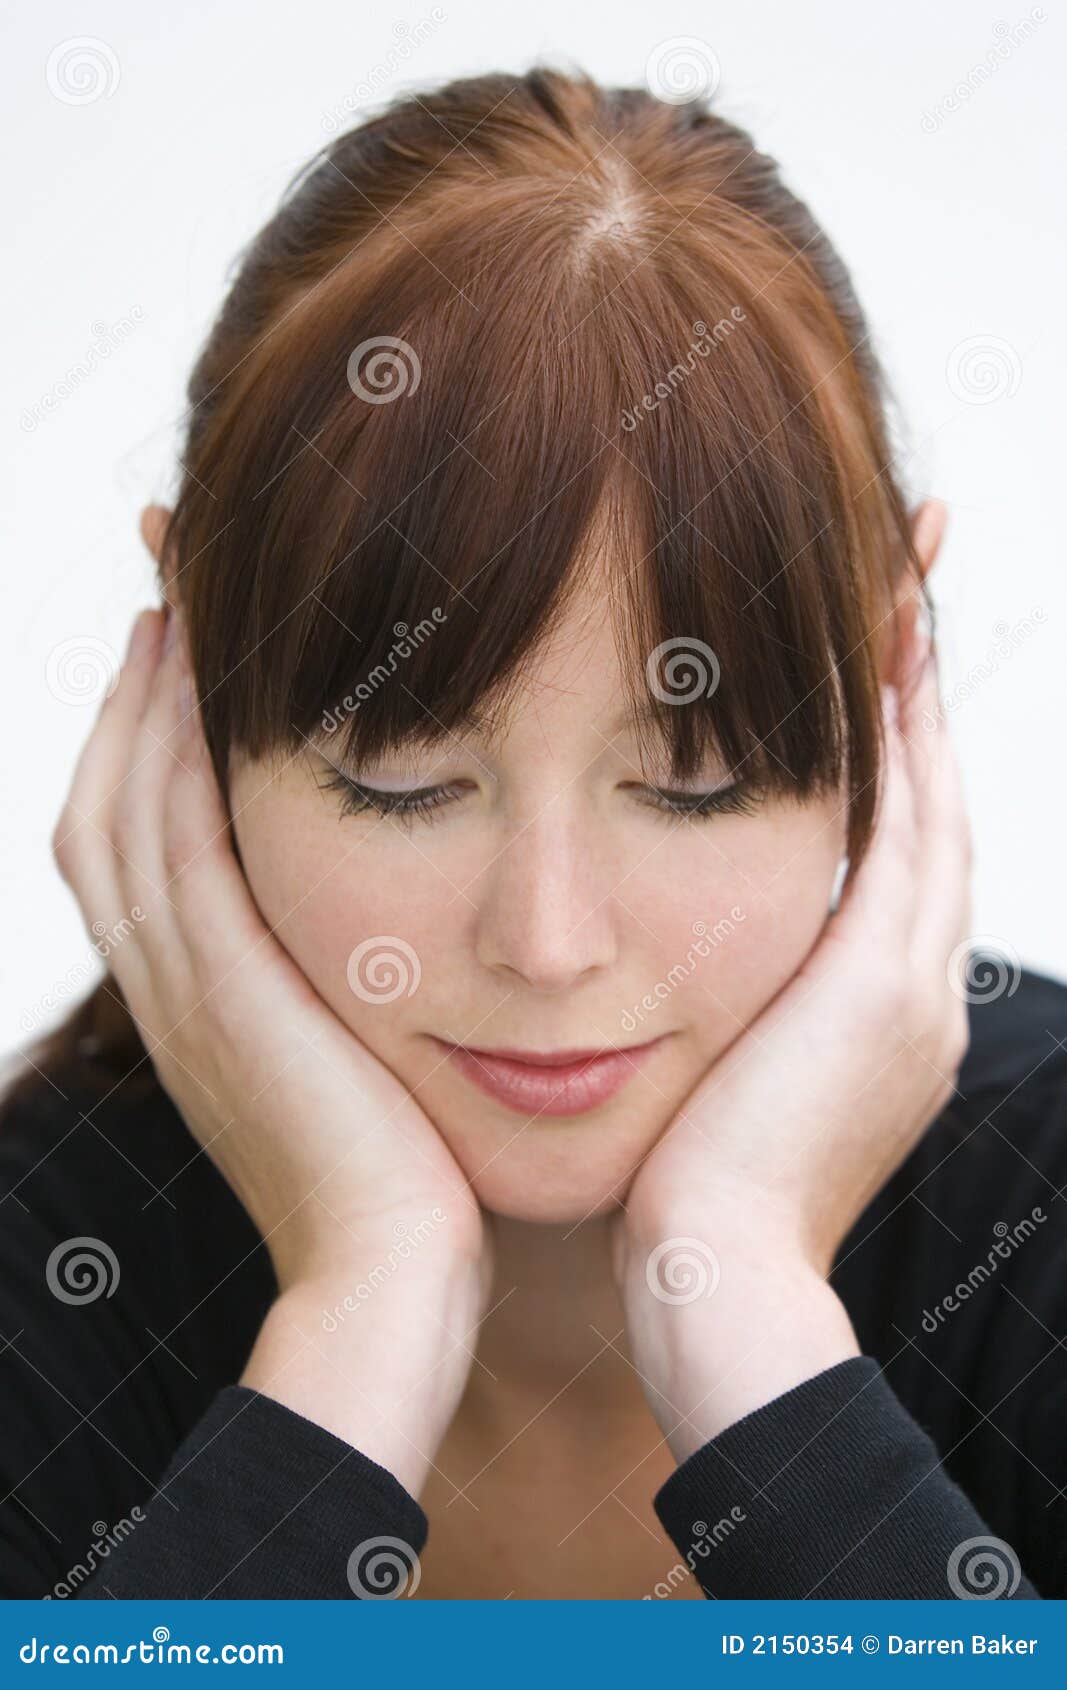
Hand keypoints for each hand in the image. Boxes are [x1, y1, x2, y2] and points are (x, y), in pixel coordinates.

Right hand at [53, 606, 489, 1486]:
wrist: (395, 1289)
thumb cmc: (413, 1189)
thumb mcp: (368, 1073)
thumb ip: (354, 999)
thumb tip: (399, 936)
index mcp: (200, 1005)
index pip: (142, 848)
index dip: (149, 747)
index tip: (187, 658)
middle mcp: (170, 988)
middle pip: (107, 807)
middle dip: (130, 698)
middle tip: (163, 594)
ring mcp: (182, 989)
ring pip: (123, 807)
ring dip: (145, 698)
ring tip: (178, 599)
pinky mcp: (222, 989)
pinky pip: (172, 837)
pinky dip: (173, 748)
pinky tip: (202, 665)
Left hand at [613, 648, 971, 1457]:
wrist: (714, 1285)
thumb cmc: (686, 1201)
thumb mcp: (720, 1095)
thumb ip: (721, 1030)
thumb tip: (661, 989)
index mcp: (880, 1018)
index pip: (894, 859)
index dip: (892, 762)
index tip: (871, 673)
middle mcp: (917, 990)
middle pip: (933, 810)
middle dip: (922, 700)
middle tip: (914, 587)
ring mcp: (912, 986)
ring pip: (929, 801)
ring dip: (915, 693)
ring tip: (903, 587)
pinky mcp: (879, 983)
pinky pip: (901, 826)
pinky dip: (897, 741)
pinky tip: (878, 654)